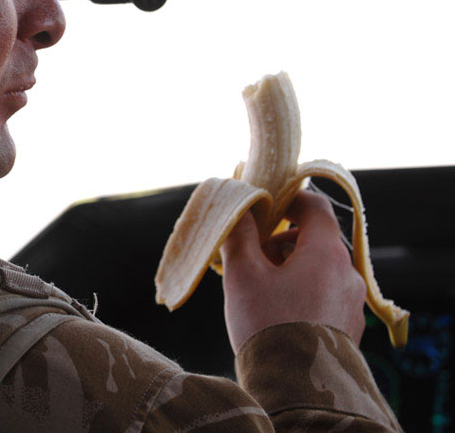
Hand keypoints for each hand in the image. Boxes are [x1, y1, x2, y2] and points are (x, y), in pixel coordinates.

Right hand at [221, 190, 366, 353]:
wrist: (297, 389)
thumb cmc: (268, 324)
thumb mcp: (243, 274)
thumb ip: (239, 234)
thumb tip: (237, 204)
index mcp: (326, 253)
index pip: (314, 205)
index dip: (287, 198)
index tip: (264, 204)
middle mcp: (348, 274)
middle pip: (314, 239)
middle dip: (280, 240)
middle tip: (250, 253)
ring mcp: (351, 303)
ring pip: (319, 268)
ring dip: (289, 267)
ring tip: (258, 287)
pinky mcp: (348, 327)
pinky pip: (324, 294)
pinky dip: (301, 291)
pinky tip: (275, 310)